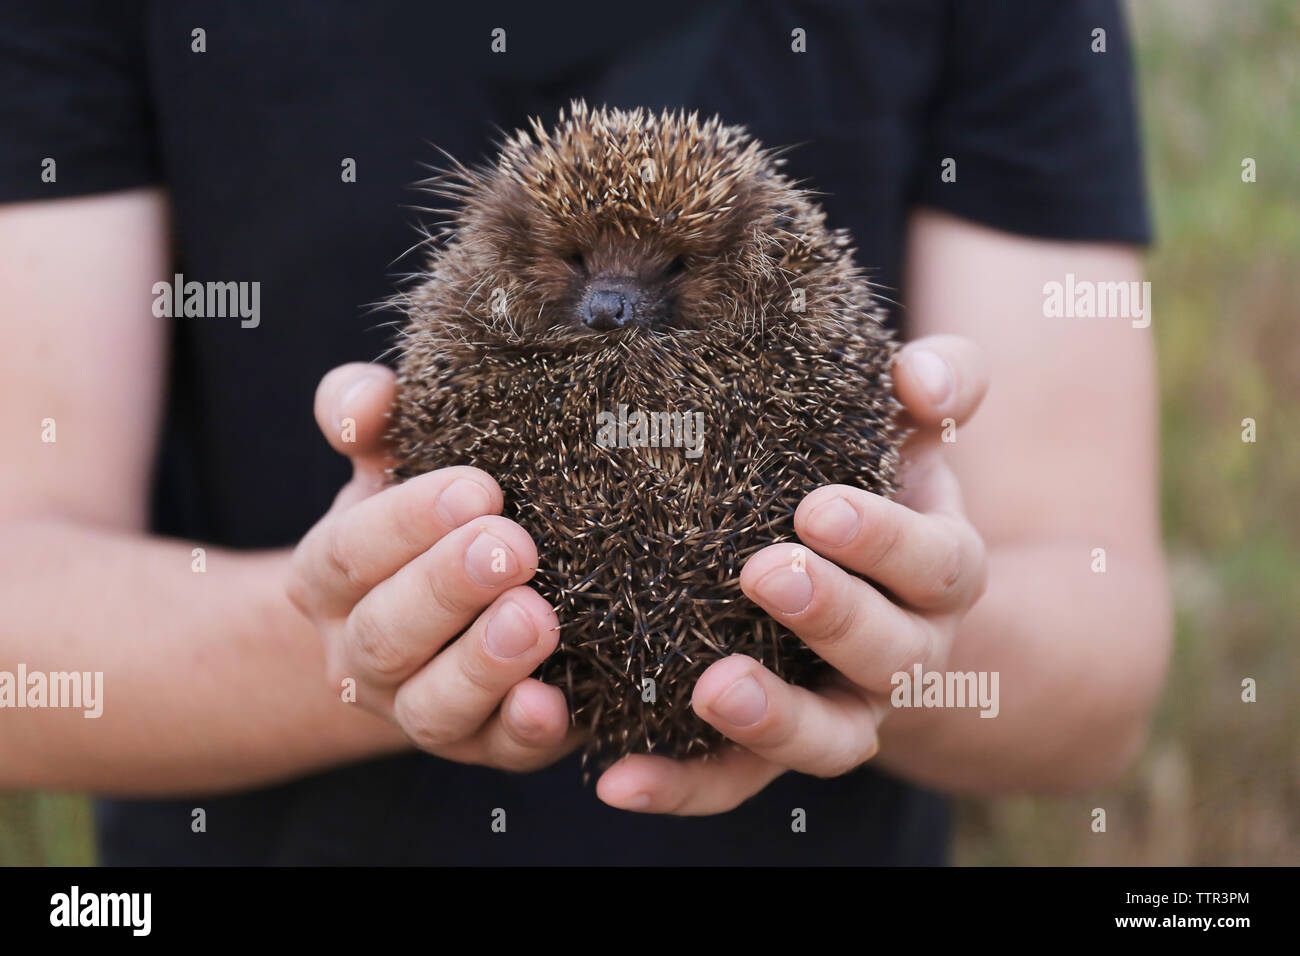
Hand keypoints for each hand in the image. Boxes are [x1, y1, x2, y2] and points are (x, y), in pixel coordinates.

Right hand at [286, 363, 579, 770]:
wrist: (441, 614)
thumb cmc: (424, 518)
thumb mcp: (391, 461)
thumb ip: (368, 416)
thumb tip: (368, 401)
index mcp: (329, 577)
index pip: (348, 552)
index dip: (407, 523)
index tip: (478, 486)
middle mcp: (359, 653)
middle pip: (384, 633)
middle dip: (447, 589)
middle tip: (513, 545)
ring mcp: (418, 708)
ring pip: (432, 706)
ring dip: (483, 664)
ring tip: (536, 617)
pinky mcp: (486, 743)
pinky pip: (498, 751)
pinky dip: (522, 731)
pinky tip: (552, 703)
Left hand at [595, 335, 990, 812]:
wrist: (870, 584)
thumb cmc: (876, 482)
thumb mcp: (909, 430)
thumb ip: (937, 385)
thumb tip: (919, 375)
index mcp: (940, 574)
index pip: (937, 563)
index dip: (886, 541)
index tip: (817, 508)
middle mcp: (904, 653)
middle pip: (891, 655)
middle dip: (832, 615)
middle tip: (763, 571)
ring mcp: (842, 709)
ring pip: (829, 740)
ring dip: (775, 720)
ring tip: (713, 688)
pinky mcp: (773, 746)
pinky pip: (736, 780)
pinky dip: (683, 786)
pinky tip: (616, 777)